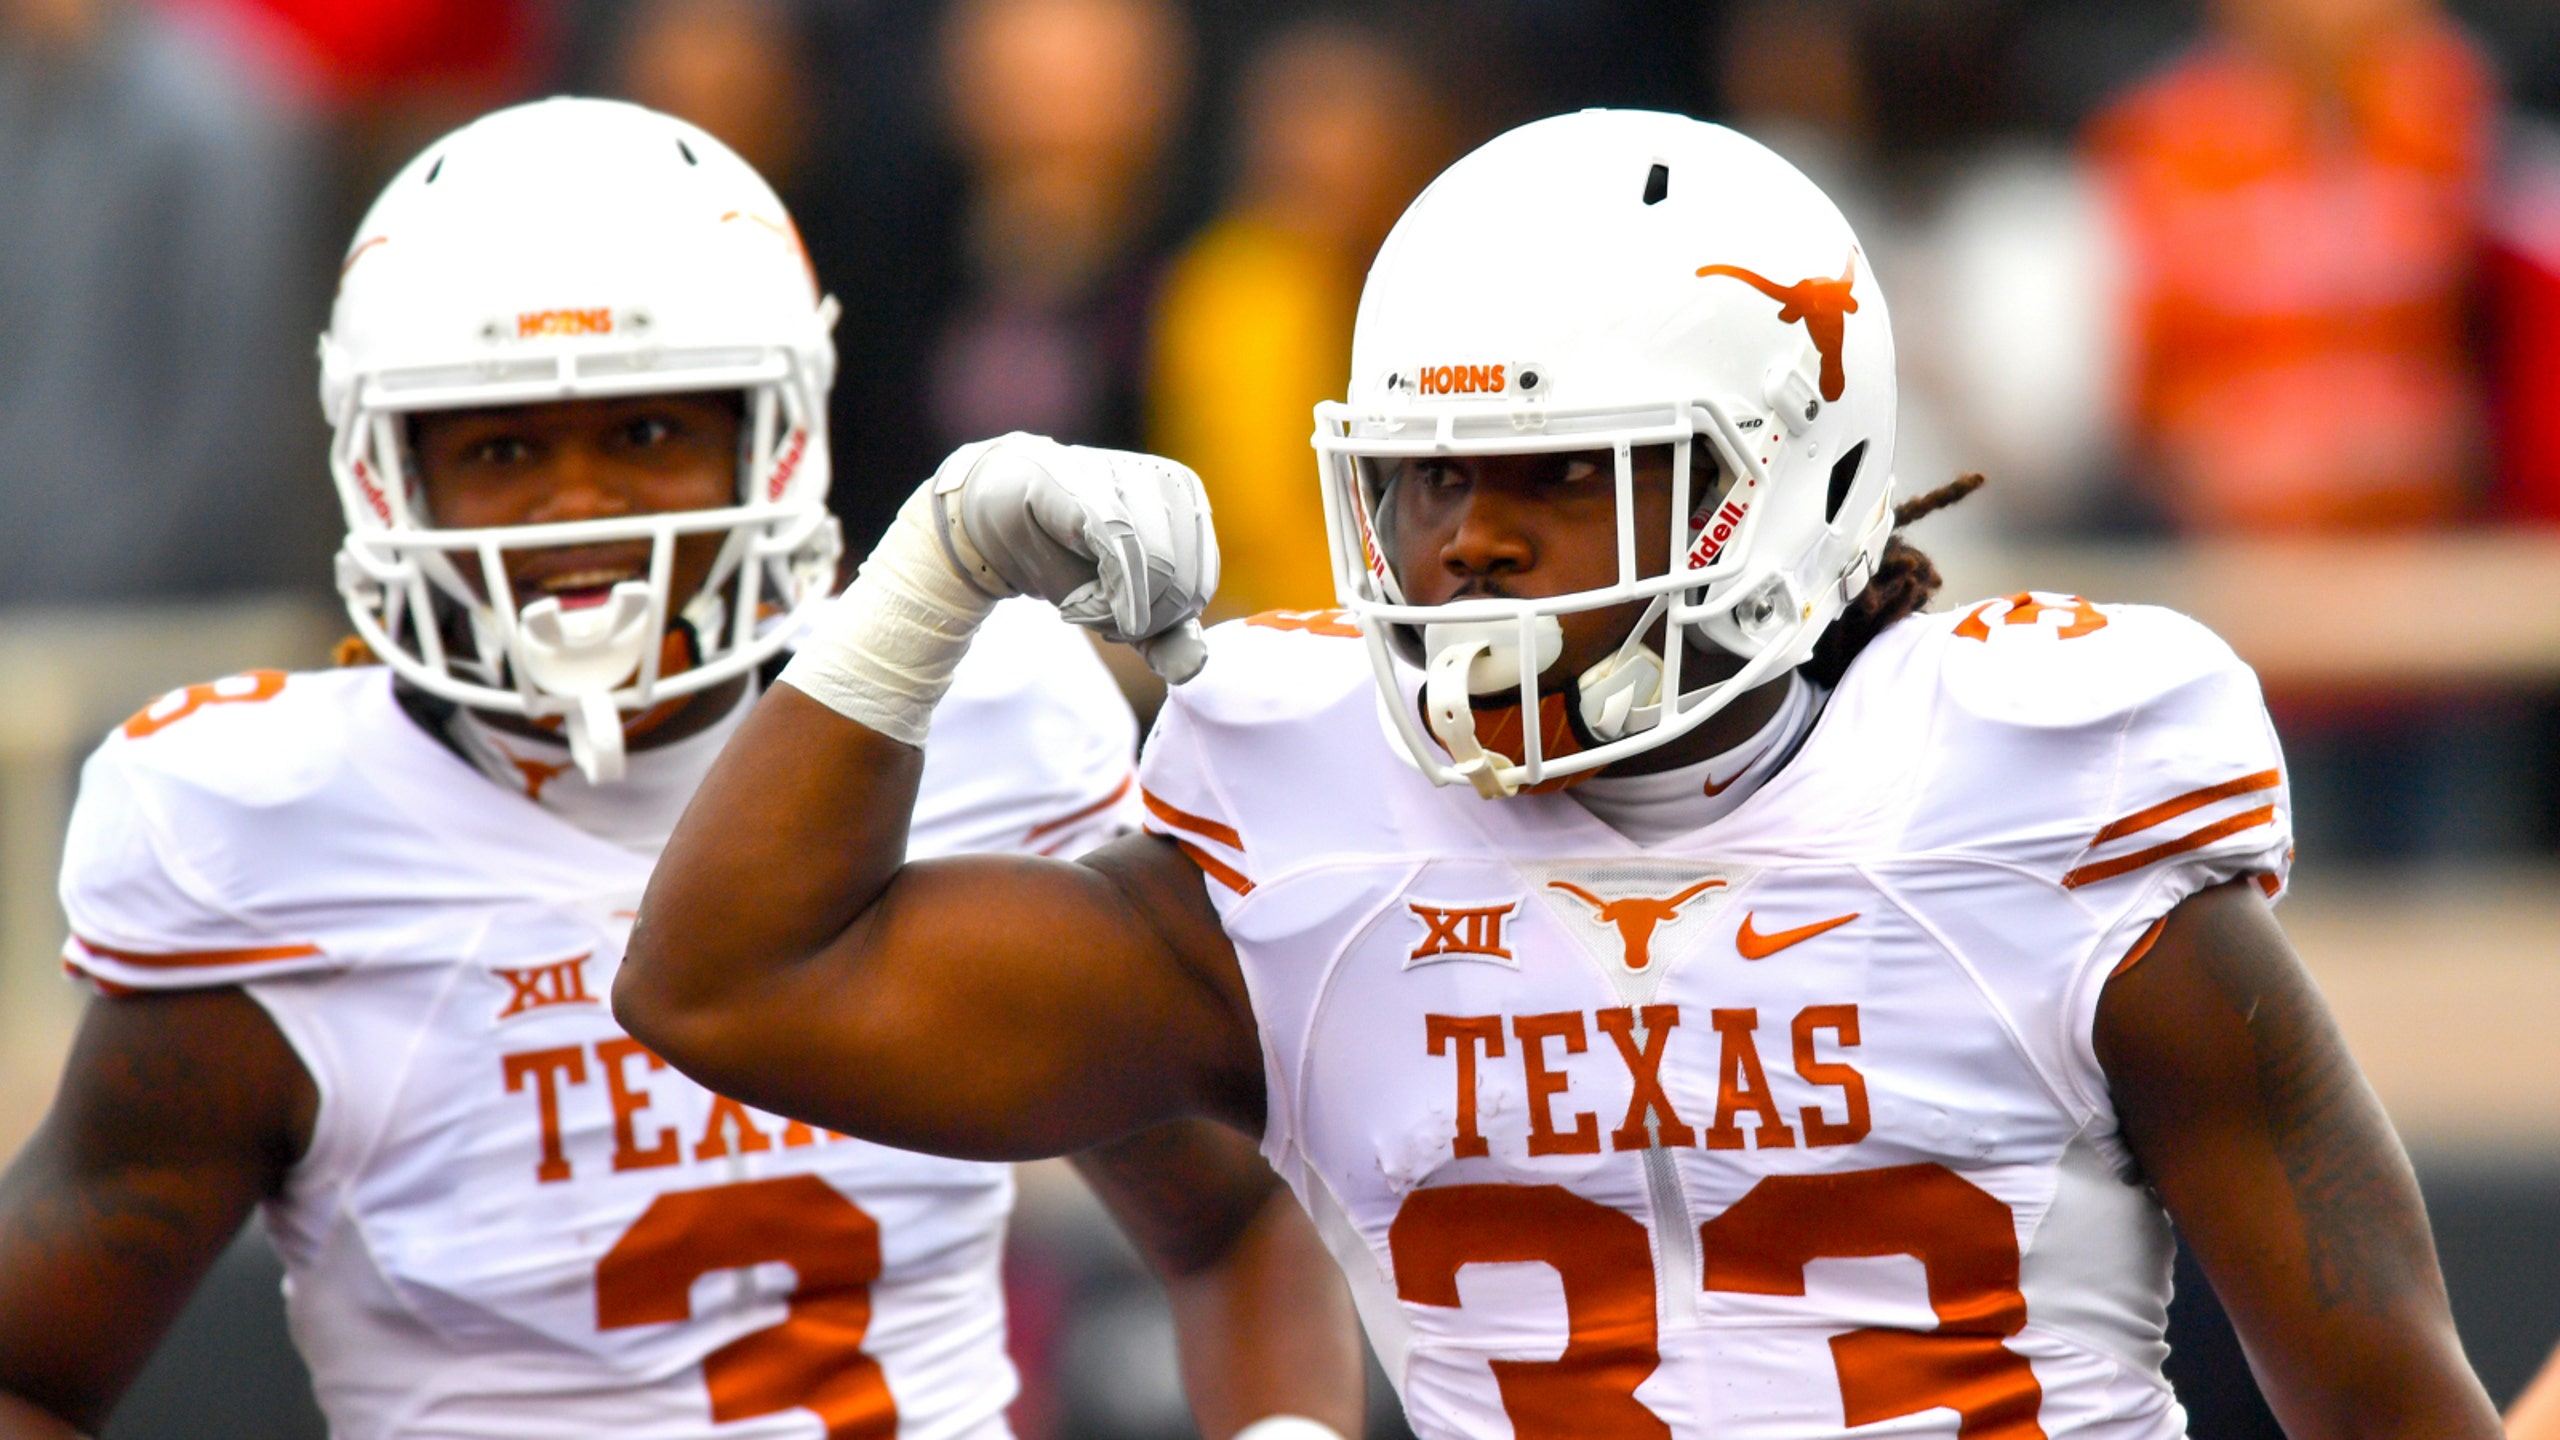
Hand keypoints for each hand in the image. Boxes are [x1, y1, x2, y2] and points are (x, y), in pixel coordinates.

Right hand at [931, 434, 1217, 681]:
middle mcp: (1168, 483)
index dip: (1158, 623)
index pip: (1198, 586)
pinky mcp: (1086, 485)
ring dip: (1112, 610)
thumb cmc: (1065, 552)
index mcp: (1188, 500)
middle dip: (1137, 621)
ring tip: (1080, 601)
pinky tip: (1077, 603)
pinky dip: (1106, 593)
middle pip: (1180, 585)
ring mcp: (1129, 478)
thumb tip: (1191, 667)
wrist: (996, 511)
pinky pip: (1121, 548)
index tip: (1119, 621)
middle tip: (1093, 612)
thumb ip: (1162, 634)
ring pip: (1158, 572)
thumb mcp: (1123, 602)